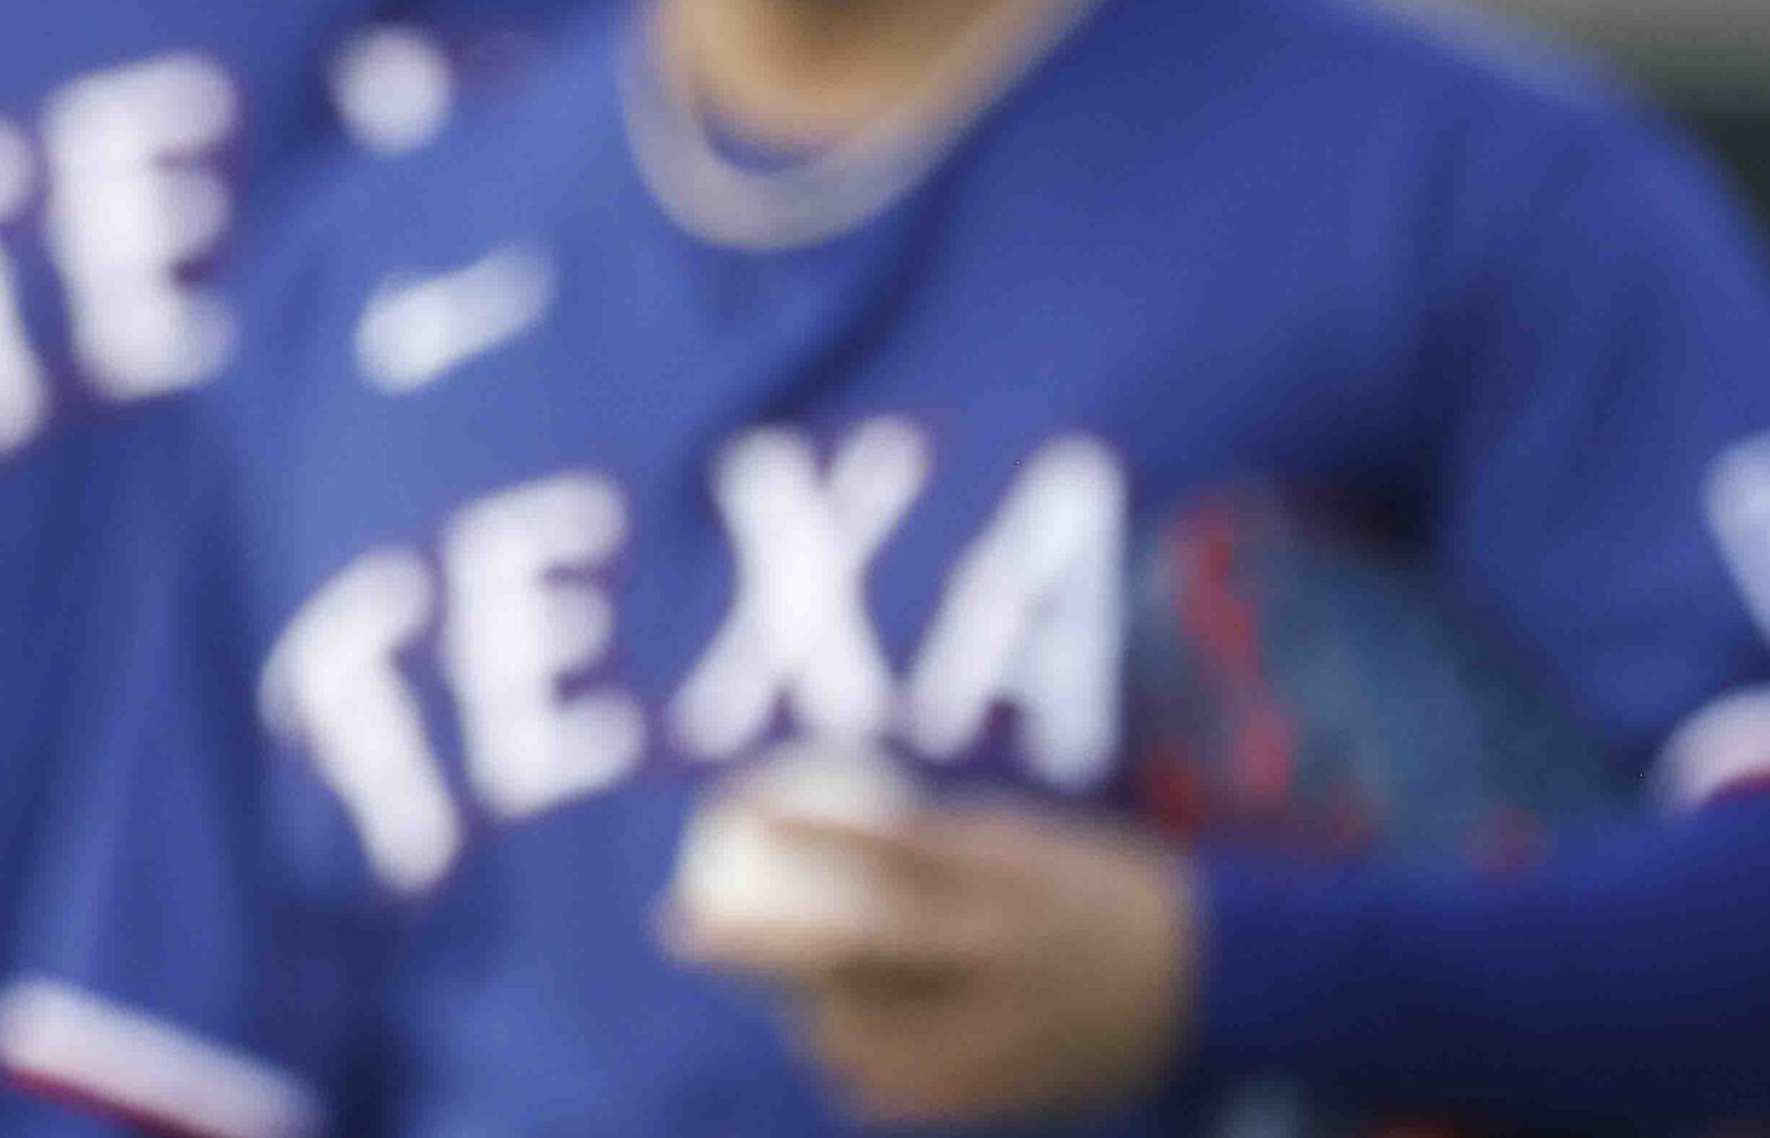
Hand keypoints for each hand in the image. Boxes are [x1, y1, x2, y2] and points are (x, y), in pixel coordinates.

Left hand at [664, 800, 1199, 1123]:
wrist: (1218, 981)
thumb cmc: (1097, 887)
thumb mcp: (1019, 839)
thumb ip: (927, 841)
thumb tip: (815, 820)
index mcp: (1005, 883)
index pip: (883, 848)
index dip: (799, 827)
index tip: (731, 808)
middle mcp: (999, 961)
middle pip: (850, 952)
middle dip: (755, 943)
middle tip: (684, 929)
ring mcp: (1004, 1036)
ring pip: (861, 1033)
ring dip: (803, 1007)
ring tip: (780, 986)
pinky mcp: (1009, 1094)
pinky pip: (901, 1090)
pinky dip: (856, 1064)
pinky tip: (837, 1040)